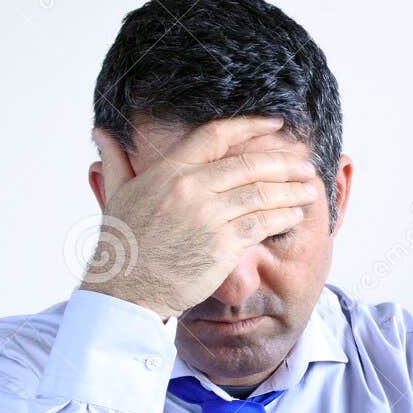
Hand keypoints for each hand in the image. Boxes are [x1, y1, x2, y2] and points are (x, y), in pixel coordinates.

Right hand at [83, 115, 319, 318]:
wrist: (125, 289)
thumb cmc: (122, 244)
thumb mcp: (115, 195)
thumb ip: (116, 161)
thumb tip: (101, 135)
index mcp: (168, 170)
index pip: (216, 135)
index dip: (250, 126)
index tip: (275, 123)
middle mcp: (190, 187)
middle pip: (249, 165)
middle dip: (284, 163)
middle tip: (306, 164)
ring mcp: (208, 216)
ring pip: (261, 194)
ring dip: (292, 190)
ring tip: (310, 189)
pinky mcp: (222, 245)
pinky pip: (261, 224)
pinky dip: (283, 217)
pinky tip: (296, 214)